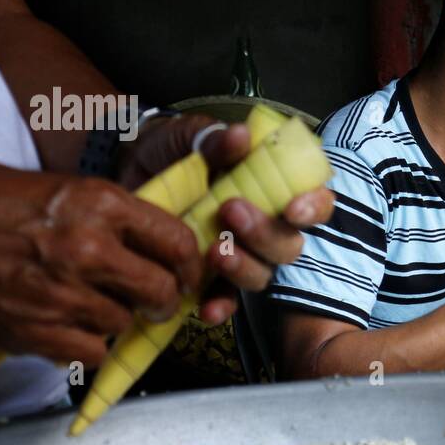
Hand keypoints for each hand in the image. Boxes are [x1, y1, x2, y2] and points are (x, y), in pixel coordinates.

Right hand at [0, 160, 203, 367]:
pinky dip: (88, 344)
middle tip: (155, 301)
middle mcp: (89, 249)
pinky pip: (92, 352)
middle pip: (162, 290)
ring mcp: (62, 294)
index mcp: (100, 204)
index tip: (186, 273)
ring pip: (125, 323)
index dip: (190, 264)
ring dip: (117, 318)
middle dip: (165, 300)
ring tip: (93, 304)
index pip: (177, 242)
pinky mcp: (35, 332)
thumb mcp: (59, 186)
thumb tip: (151, 240)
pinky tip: (72, 327)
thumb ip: (108, 214)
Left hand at [116, 113, 334, 324]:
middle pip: (290, 245)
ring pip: (263, 275)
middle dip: (266, 234)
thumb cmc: (172, 150)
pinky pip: (226, 301)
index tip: (292, 209)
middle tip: (231, 211)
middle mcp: (267, 225)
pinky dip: (219, 307)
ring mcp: (242, 255)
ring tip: (214, 251)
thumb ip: (216, 139)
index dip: (313, 208)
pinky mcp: (211, 278)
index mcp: (274, 187)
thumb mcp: (189, 136)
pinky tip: (205, 309)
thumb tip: (240, 135)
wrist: (128, 174)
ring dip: (244, 267)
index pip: (315, 202)